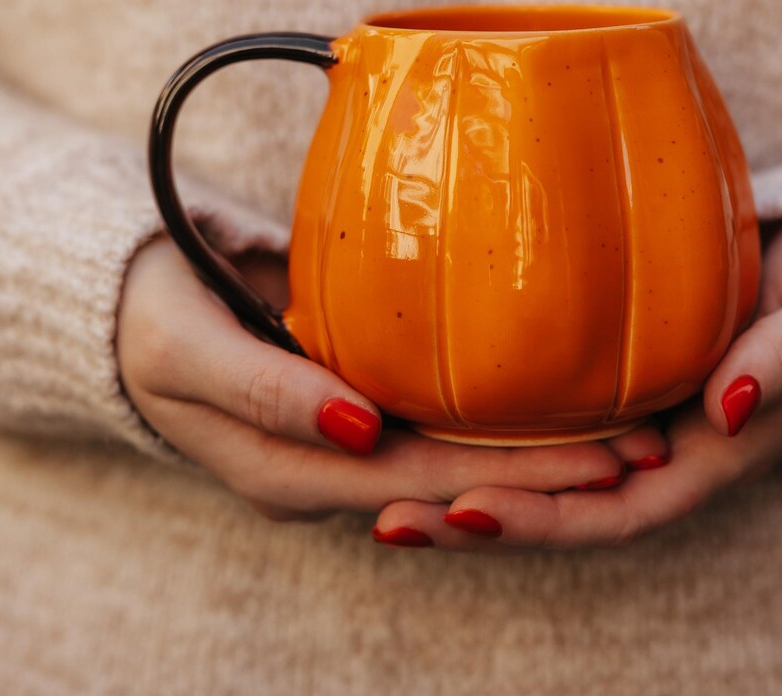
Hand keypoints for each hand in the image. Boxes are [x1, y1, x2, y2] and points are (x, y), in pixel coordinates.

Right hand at [116, 237, 622, 529]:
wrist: (134, 298)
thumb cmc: (152, 317)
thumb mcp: (188, 352)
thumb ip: (267, 392)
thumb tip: (360, 431)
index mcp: (294, 472)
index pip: (425, 483)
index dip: (515, 478)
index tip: (603, 465)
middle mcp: (334, 464)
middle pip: (458, 477)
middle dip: (552, 472)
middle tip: (647, 450)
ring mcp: (348, 433)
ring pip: (456, 450)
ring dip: (539, 446)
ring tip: (629, 433)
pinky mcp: (357, 395)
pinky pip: (437, 412)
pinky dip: (498, 409)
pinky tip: (556, 394)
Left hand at [372, 216, 781, 550]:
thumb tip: (724, 406)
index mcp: (706, 454)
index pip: (611, 510)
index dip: (539, 520)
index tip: (462, 510)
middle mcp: (659, 445)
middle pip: (557, 500)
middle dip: (474, 514)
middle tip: (382, 513)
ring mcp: (635, 410)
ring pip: (542, 457)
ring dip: (465, 471)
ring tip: (377, 470)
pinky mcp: (620, 367)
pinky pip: (549, 403)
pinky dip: (491, 413)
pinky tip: (427, 396)